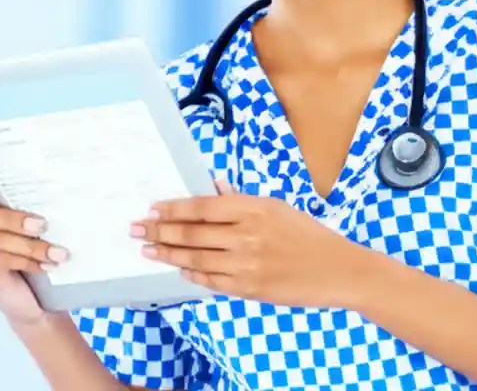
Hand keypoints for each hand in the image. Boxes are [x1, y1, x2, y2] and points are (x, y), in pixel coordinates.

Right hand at [0, 177, 69, 327]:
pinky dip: (29, 261)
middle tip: (42, 224)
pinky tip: (48, 265)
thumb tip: (48, 190)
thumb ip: (24, 212)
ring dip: (30, 244)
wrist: (36, 304)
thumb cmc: (31, 260)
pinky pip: (2, 260)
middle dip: (11, 217)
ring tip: (57, 251)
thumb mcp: (27, 232)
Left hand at [131, 180, 376, 308]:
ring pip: (196, 257)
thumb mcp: (277, 208)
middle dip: (158, 230)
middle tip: (135, 229)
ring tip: (147, 250)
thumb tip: (212, 188)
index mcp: (253, 208)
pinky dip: (192, 274)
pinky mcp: (251, 288)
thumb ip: (241, 200)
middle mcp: (247, 234)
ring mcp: (248, 263)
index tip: (151, 209)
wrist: (341, 270)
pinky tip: (178, 269)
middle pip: (191, 232)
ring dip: (167, 253)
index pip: (201, 206)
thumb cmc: (308, 235)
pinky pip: (212, 281)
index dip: (171, 208)